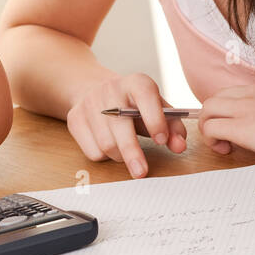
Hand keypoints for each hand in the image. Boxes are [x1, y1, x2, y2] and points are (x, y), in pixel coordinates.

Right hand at [66, 71, 186, 177]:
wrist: (95, 91)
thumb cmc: (135, 106)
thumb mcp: (158, 110)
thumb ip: (173, 127)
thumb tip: (180, 146)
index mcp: (136, 83)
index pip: (145, 96)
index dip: (155, 119)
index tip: (161, 141)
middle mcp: (111, 89)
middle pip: (120, 127)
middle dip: (132, 152)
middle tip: (141, 172)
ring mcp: (89, 104)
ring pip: (106, 143)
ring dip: (121, 156)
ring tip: (128, 153)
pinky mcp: (75, 119)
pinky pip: (92, 151)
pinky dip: (105, 157)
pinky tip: (109, 146)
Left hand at [198, 75, 254, 159]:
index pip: (233, 91)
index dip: (228, 110)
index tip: (235, 124)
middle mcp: (252, 91)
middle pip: (215, 98)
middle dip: (212, 118)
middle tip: (224, 136)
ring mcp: (245, 107)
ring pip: (207, 110)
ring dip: (208, 127)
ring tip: (223, 144)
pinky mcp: (241, 126)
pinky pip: (210, 128)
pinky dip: (211, 140)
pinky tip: (226, 149)